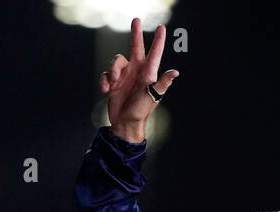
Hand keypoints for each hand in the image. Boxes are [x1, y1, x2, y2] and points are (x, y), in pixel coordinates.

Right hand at [99, 18, 179, 141]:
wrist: (124, 124)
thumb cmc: (140, 112)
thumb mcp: (152, 96)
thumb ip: (162, 83)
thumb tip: (175, 72)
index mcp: (148, 74)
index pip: (154, 53)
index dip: (158, 41)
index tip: (162, 28)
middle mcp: (137, 72)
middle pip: (136, 48)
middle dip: (136, 34)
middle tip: (136, 20)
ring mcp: (125, 76)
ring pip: (116, 61)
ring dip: (113, 71)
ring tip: (114, 84)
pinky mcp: (113, 83)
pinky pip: (106, 74)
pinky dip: (104, 81)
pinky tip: (107, 91)